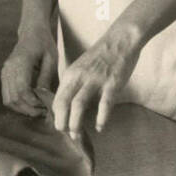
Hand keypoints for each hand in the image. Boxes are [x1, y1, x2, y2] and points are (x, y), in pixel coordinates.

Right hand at [1, 25, 57, 115]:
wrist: (31, 32)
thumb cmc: (44, 43)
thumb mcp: (51, 58)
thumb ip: (46, 77)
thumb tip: (44, 97)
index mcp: (21, 62)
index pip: (22, 89)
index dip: (33, 102)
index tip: (45, 107)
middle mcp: (9, 69)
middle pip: (14, 98)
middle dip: (29, 109)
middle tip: (44, 112)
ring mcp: (4, 73)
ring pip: (8, 100)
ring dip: (22, 109)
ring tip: (37, 110)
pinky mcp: (4, 76)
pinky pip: (7, 96)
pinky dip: (17, 104)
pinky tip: (30, 105)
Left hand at [50, 23, 141, 138]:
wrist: (120, 40)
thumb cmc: (101, 56)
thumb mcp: (80, 68)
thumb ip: (74, 84)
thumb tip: (68, 105)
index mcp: (70, 74)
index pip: (57, 98)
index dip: (56, 115)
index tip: (59, 125)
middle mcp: (79, 78)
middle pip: (63, 103)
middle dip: (61, 122)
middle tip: (64, 134)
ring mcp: (95, 81)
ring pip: (78, 105)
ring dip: (75, 123)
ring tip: (77, 135)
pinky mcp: (111, 83)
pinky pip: (104, 104)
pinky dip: (101, 118)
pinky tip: (100, 127)